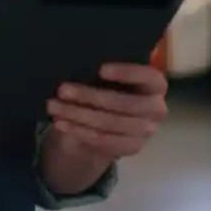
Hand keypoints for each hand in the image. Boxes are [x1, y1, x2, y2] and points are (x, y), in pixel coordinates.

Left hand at [46, 63, 167, 161]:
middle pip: (124, 104)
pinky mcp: (132, 147)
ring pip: (109, 124)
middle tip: (62, 90)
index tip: (101, 69)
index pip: (149, 77)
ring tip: (53, 106)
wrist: (110, 119)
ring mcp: (146, 131)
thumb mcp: (109, 76)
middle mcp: (157, 108)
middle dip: (90, 97)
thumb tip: (80, 62)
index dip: (127, 73)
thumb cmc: (109, 86)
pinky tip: (60, 122)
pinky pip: (103, 140)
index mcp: (156, 84)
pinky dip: (78, 130)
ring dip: (77, 115)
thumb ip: (103, 70)